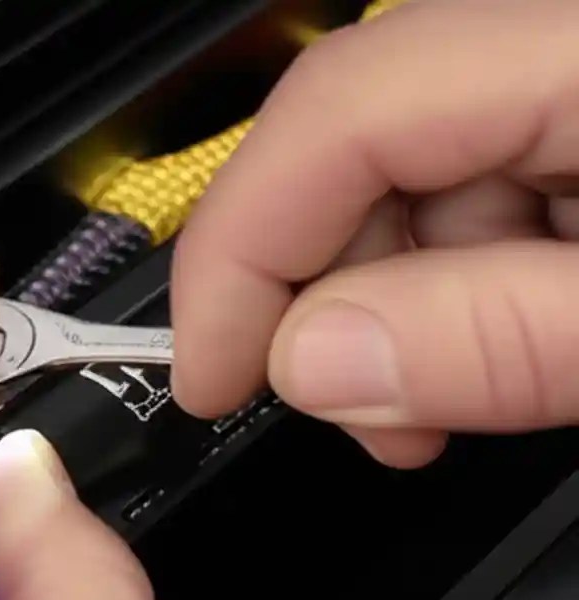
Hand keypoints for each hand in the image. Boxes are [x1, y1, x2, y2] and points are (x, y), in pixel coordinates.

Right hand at [170, 0, 578, 467]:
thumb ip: (499, 341)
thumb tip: (312, 360)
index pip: (345, 108)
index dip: (239, 247)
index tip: (209, 373)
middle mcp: (564, 38)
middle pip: (358, 134)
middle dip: (316, 290)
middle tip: (337, 408)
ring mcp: (568, 70)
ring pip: (407, 166)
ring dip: (386, 301)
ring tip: (425, 407)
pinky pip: (472, 178)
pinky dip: (453, 279)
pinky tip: (485, 350)